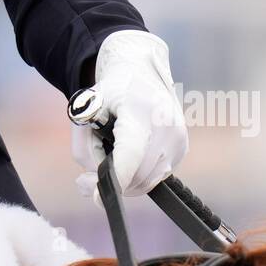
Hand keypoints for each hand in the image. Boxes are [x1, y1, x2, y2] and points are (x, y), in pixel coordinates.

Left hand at [72, 30, 187, 206]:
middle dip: (111, 180)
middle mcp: (167, 124)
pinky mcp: (182, 148)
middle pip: (137, 174)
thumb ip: (83, 151)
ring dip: (124, 179)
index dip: (116, 178)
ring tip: (108, 157)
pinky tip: (127, 154)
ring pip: (146, 181)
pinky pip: (155, 176)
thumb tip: (91, 187)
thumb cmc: (109, 93)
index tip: (96, 195)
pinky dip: (137, 173)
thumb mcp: (84, 114)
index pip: (131, 152)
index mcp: (141, 108)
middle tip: (88, 176)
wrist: (141, 70)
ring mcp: (178, 138)